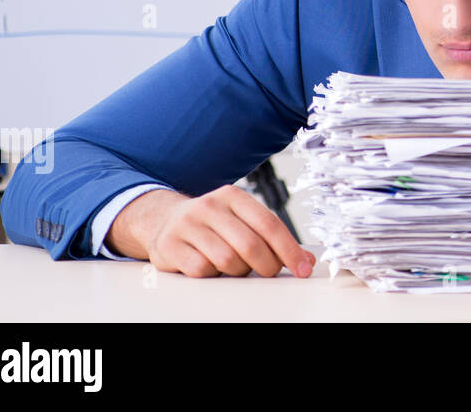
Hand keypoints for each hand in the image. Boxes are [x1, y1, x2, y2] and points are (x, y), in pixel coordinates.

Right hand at [108, 184, 315, 278]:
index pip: (269, 224)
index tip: (303, 269)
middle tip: (269, 272)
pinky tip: (211, 267)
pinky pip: (202, 270)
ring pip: (227, 259)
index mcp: (233, 196)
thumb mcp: (241, 220)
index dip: (289, 250)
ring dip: (238, 271)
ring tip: (234, 266)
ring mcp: (187, 225)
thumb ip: (270, 236)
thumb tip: (306, 260)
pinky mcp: (170, 245)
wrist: (163, 220)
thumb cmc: (213, 225)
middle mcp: (209, 206)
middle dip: (267, 265)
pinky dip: (213, 275)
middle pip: (250, 245)